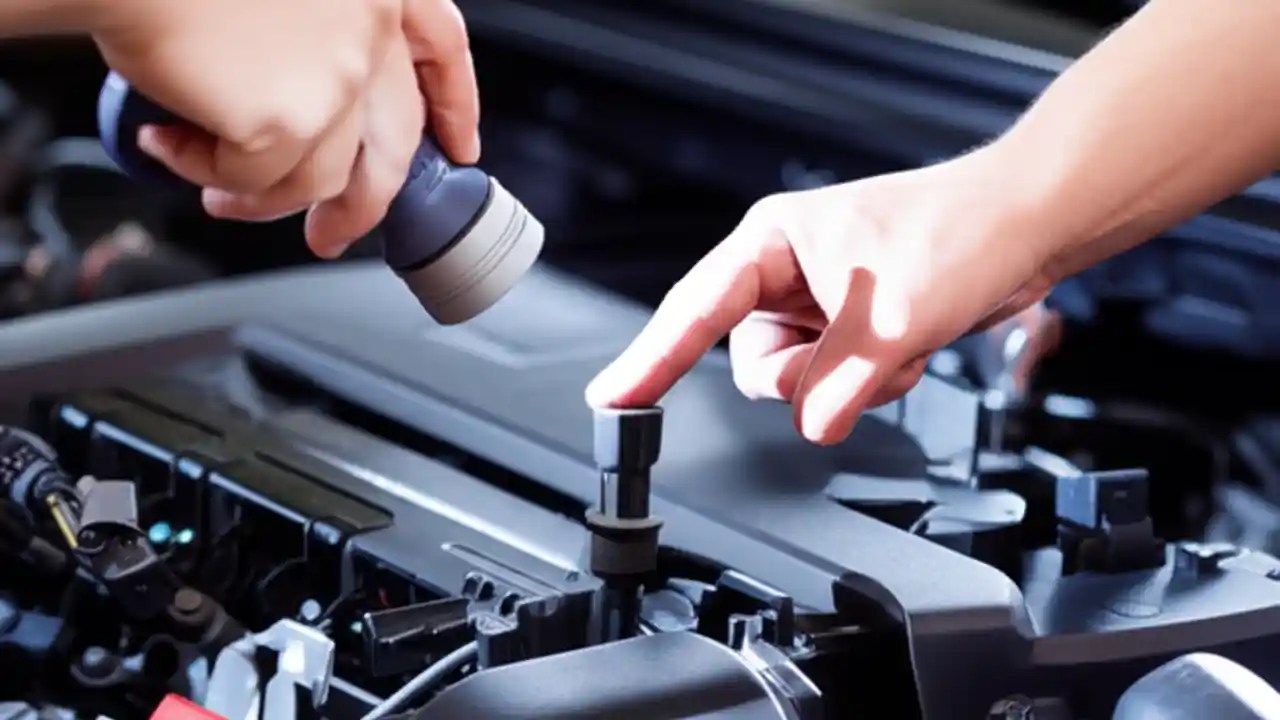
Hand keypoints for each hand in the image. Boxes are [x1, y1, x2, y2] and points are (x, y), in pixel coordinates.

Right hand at [92, 0, 479, 257]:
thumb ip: (312, 27)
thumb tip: (297, 96)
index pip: (441, 46)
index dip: (453, 102)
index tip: (457, 143)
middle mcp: (370, 27)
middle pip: (393, 140)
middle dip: (365, 202)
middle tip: (334, 232)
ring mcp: (337, 78)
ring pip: (321, 177)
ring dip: (266, 200)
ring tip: (218, 195)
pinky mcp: (287, 122)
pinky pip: (257, 181)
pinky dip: (208, 175)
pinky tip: (168, 149)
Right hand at [586, 147, 1058, 444]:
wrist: (1026, 225)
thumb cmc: (960, 232)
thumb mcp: (893, 315)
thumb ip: (839, 378)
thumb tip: (812, 423)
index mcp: (771, 242)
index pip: (694, 309)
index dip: (650, 358)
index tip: (611, 399)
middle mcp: (784, 273)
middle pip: (753, 363)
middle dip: (811, 376)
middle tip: (862, 354)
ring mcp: (815, 304)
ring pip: (796, 382)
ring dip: (850, 382)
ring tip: (897, 342)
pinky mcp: (846, 327)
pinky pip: (834, 384)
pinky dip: (872, 381)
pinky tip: (907, 347)